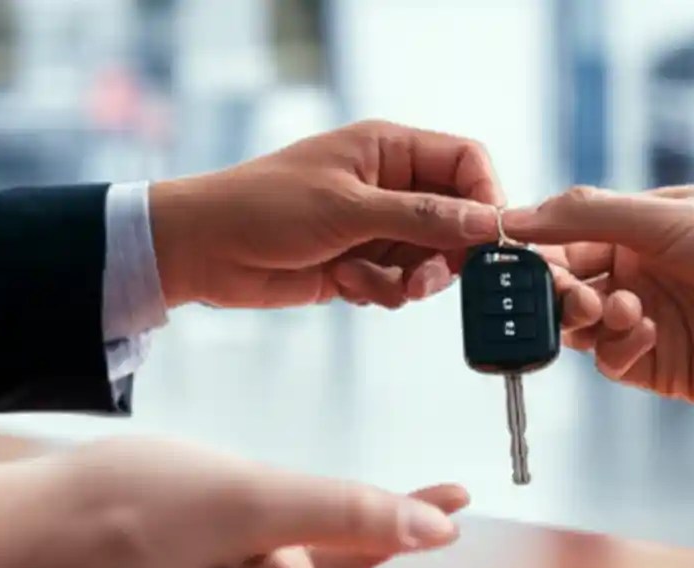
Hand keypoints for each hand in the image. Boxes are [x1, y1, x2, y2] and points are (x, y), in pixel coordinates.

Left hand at [149, 120, 505, 309]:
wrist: (203, 252)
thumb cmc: (264, 208)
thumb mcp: (349, 208)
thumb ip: (422, 216)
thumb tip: (486, 221)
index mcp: (388, 149)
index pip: (466, 161)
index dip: (486, 197)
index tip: (490, 238)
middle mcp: (389, 185)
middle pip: (455, 218)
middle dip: (445, 253)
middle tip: (425, 279)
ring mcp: (375, 226)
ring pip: (430, 258)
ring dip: (408, 279)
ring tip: (369, 282)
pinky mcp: (360, 263)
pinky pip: (399, 283)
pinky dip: (381, 291)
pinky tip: (346, 286)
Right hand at [503, 185, 693, 451]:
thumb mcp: (666, 217)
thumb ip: (586, 215)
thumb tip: (515, 216)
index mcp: (639, 232)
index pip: (565, 240)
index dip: (536, 249)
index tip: (509, 254)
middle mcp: (638, 276)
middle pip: (566, 287)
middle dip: (558, 290)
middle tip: (573, 293)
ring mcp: (647, 322)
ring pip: (580, 327)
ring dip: (585, 317)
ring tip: (619, 309)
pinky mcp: (660, 365)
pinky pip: (611, 362)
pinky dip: (616, 348)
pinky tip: (644, 332)